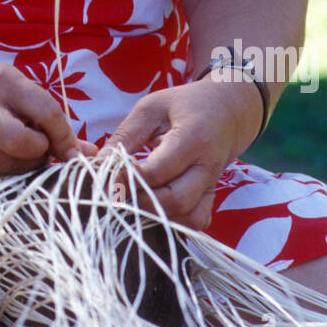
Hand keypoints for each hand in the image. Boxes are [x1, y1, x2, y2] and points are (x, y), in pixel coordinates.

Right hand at [0, 57, 97, 177]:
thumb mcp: (21, 92)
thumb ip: (53, 122)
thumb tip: (90, 155)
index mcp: (4, 81)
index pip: (46, 112)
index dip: (65, 138)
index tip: (72, 153)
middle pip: (20, 144)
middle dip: (37, 155)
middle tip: (37, 152)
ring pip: (2, 165)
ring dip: (19, 169)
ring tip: (18, 156)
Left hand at [97, 72, 262, 230]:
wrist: (228, 111)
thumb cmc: (185, 105)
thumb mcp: (151, 108)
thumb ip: (126, 135)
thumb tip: (98, 164)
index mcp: (192, 138)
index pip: (159, 170)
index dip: (130, 178)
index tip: (109, 175)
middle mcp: (207, 166)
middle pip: (176, 200)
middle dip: (142, 201)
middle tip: (120, 191)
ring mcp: (212, 185)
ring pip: (189, 216)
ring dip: (158, 214)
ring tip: (135, 198)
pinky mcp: (212, 196)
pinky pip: (197, 221)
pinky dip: (175, 221)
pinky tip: (155, 206)